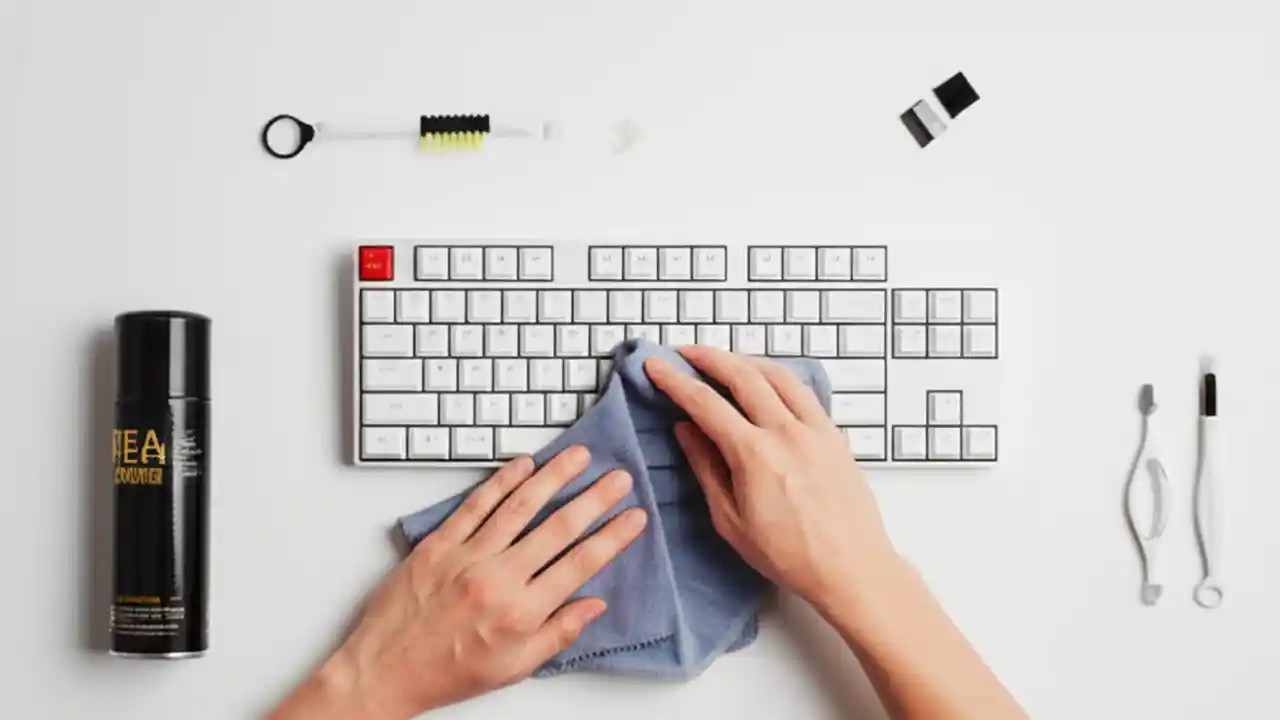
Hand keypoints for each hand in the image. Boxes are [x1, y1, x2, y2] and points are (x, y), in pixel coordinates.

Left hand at [269, 446, 646, 719]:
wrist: (383, 672)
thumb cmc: (446, 672)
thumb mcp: (513, 667)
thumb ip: (558, 634)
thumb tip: (594, 605)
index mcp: (521, 612)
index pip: (581, 564)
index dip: (613, 537)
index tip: (634, 517)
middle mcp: (497, 579)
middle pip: (559, 527)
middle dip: (595, 498)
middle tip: (619, 477)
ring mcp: (466, 556)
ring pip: (520, 506)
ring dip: (555, 476)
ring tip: (579, 456)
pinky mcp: (438, 544)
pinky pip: (476, 504)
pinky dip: (501, 481)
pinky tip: (523, 464)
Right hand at [645, 346, 897, 608]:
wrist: (851, 568)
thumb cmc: (789, 555)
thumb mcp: (731, 521)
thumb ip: (706, 468)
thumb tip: (685, 430)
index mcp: (755, 455)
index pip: (706, 404)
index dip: (676, 381)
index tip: (657, 366)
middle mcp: (787, 432)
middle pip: (742, 375)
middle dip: (708, 358)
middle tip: (684, 353)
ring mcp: (815, 429)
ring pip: (776, 375)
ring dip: (744, 360)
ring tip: (722, 360)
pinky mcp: (833, 434)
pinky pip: (802, 391)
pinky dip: (777, 376)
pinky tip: (765, 380)